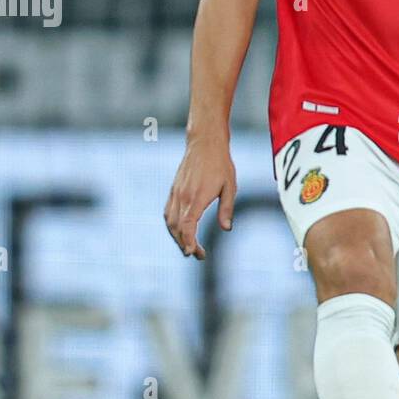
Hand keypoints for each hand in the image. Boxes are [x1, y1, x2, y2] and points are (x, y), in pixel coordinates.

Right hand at [163, 133, 236, 258]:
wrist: (204, 143)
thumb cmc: (221, 164)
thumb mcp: (230, 186)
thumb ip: (226, 209)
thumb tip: (226, 229)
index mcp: (197, 197)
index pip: (187, 225)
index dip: (188, 241)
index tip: (193, 253)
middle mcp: (183, 196)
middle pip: (177, 228)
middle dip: (185, 244)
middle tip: (198, 255)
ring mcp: (176, 193)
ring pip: (169, 222)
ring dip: (177, 237)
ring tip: (190, 247)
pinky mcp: (174, 190)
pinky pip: (168, 213)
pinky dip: (172, 226)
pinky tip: (180, 231)